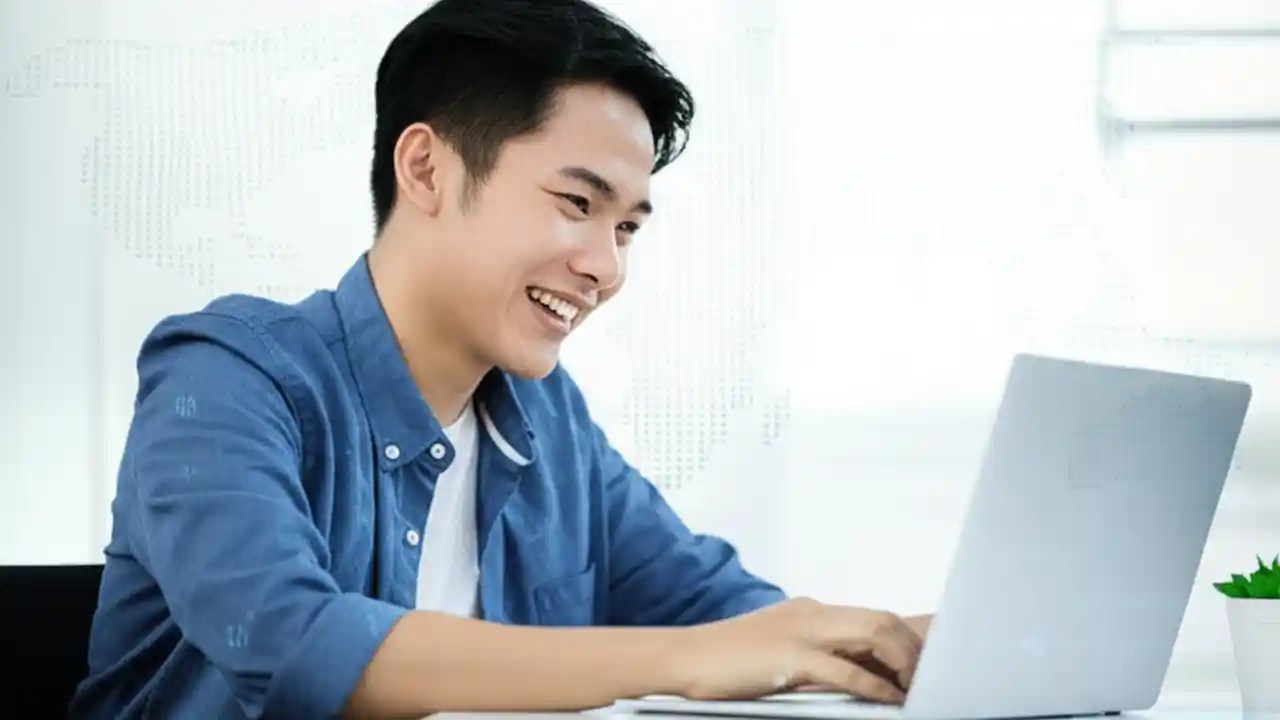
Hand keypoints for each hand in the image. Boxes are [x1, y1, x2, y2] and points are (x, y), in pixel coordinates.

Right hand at [671, 598, 922, 704]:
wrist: (687, 657)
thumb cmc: (729, 660)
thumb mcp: (779, 649)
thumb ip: (814, 654)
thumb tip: (852, 673)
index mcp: (811, 611)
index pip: (872, 616)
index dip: (904, 640)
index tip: (921, 665)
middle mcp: (812, 614)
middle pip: (881, 619)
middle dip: (912, 650)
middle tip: (926, 681)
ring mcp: (801, 632)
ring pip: (872, 633)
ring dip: (901, 662)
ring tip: (914, 689)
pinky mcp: (790, 656)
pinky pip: (844, 668)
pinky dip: (873, 684)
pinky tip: (889, 700)